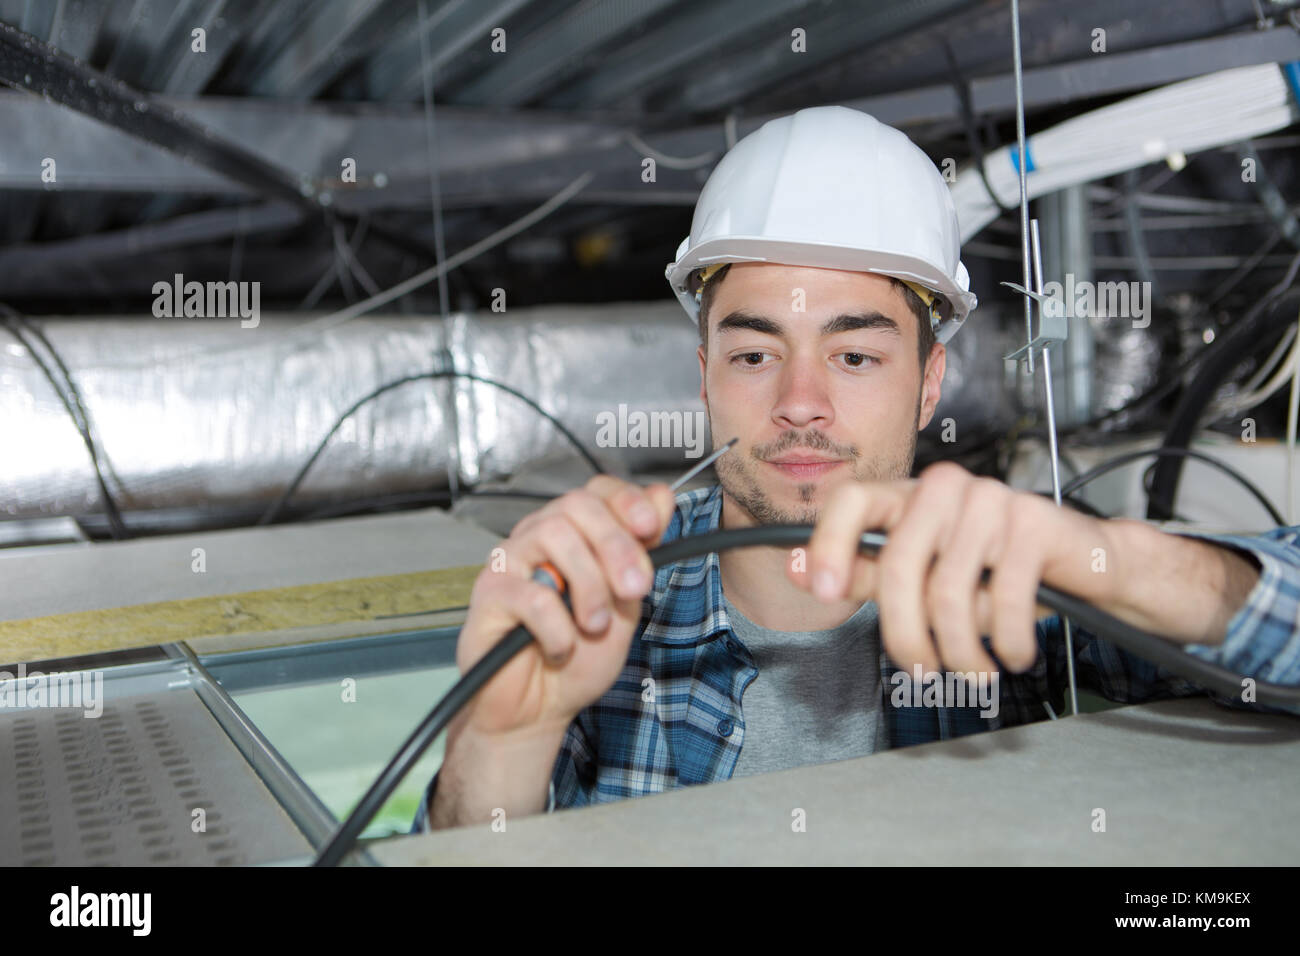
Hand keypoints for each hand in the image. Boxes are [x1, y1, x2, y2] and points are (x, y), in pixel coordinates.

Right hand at [453, 475, 674, 740]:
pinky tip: (560, 648)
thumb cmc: (578, 657)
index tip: (651, 528)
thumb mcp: (626, 604)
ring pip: (552, 535)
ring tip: (595, 626)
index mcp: (573, 535)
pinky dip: (557, 627)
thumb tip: (663, 497)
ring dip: (589, 585)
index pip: (596, 491)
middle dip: (615, 545)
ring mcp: (510, 562)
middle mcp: (537, 538)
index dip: (626, 500)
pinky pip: (529, 594)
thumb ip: (643, 553)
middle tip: (635, 589)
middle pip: (575, 505)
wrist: (540, 711)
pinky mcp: (488, 595)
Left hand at [788, 461, 1107, 675]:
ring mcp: (990, 499)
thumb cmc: (997, 572)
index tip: (819, 591)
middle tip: (921, 672)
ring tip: (974, 671)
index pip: (852, 500)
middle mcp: (944, 487)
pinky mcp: (1033, 522)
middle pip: (898, 565)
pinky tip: (1015, 654)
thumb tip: (794, 567)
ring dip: (960, 651)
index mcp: (909, 496)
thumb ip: (864, 572)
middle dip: (904, 634)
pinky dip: (1009, 641)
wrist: (1085, 566)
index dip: (828, 543)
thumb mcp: (924, 577)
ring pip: (949, 592)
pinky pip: (1005, 598)